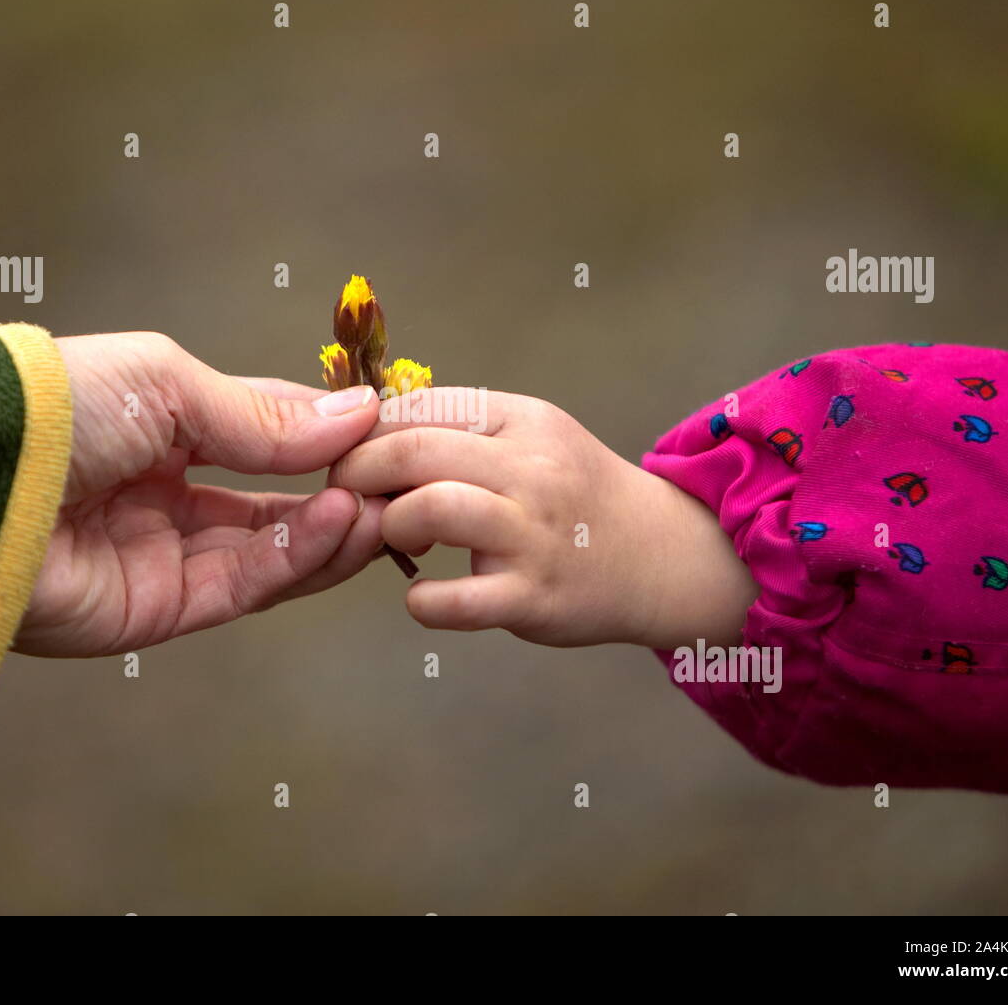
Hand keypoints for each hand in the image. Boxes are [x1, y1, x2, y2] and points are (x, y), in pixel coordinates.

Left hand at [17, 332, 386, 656]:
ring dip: (330, 528)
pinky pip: (245, 585)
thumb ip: (264, 416)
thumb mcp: (170, 385)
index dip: (325, 432)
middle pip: (274, 501)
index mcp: (163, 427)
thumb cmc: (64, 408)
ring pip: (270, 550)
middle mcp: (169, 492)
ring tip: (379, 504)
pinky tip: (338, 523)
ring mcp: (166, 554)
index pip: (265, 431)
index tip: (386, 429)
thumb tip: (359, 413)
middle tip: (397, 479)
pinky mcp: (162, 610)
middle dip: (336, 489)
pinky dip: (297, 557)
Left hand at [328, 388, 755, 648]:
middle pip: (410, 451)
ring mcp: (534, 534)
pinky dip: (422, 601)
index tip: (345, 454)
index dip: (363, 430)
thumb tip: (366, 433)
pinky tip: (423, 596)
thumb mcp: (531, 438)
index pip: (417, 406)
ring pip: (429, 509)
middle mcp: (531, 468)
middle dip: (355, 473)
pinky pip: (455, 600)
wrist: (662, 556)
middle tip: (345, 496)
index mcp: (521, 420)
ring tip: (395, 539)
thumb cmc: (575, 495)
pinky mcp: (535, 596)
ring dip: (388, 526)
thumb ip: (460, 431)